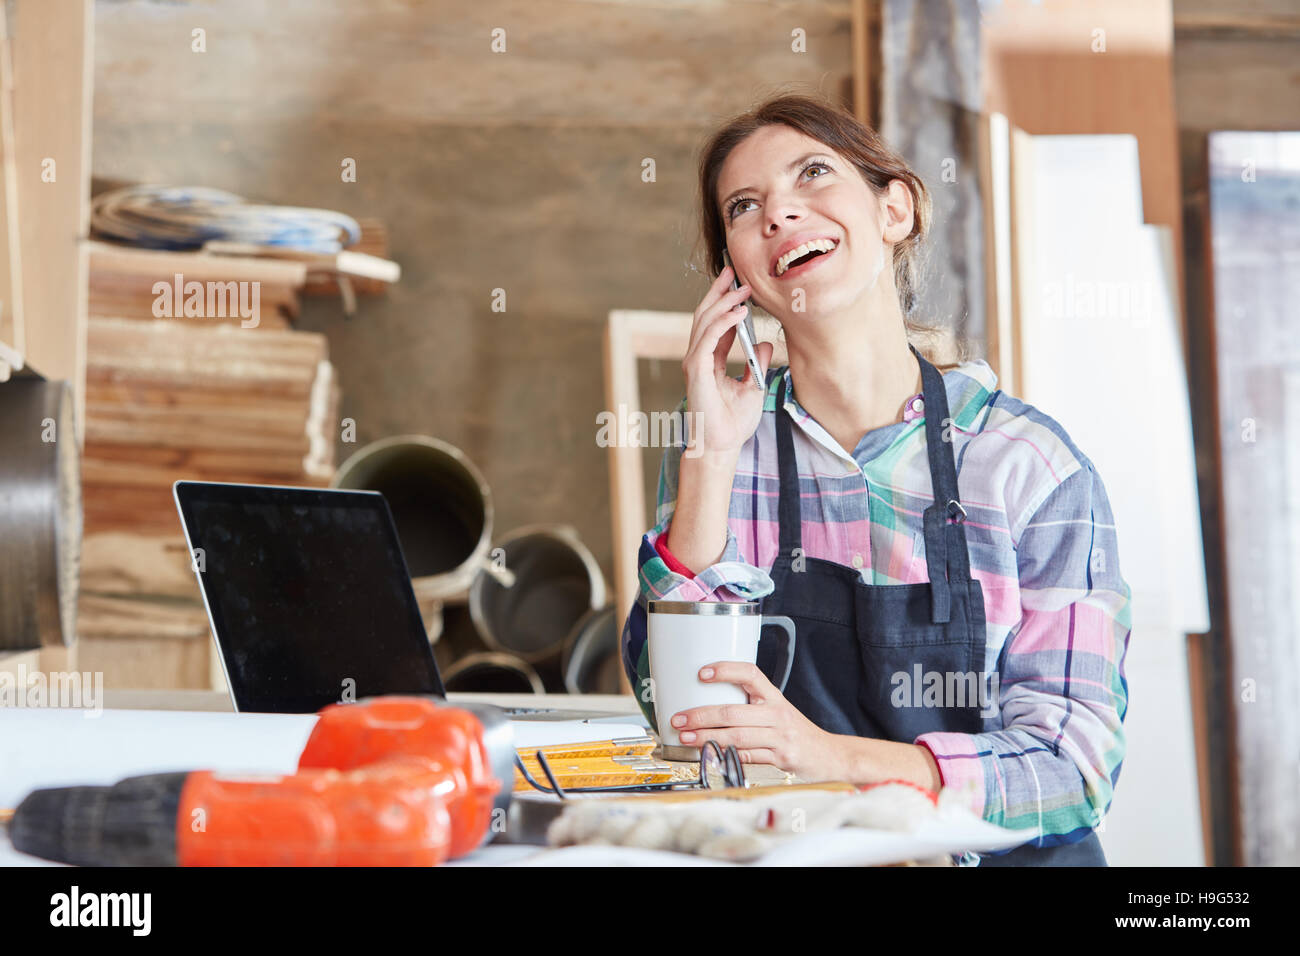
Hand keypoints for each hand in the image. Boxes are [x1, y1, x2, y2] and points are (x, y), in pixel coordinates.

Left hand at [669, 661, 846, 781]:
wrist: (831, 756)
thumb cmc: (797, 733)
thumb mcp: (777, 711)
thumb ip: (750, 706)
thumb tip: (709, 704)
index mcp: (774, 696)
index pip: (749, 673)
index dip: (725, 670)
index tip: (701, 673)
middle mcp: (778, 713)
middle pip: (733, 710)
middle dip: (701, 714)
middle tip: (679, 718)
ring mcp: (780, 736)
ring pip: (737, 735)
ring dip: (706, 737)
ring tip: (686, 736)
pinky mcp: (782, 758)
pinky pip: (748, 756)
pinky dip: (726, 755)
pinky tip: (709, 754)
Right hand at [681, 265, 774, 456]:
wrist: (722, 446)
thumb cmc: (733, 424)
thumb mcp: (754, 387)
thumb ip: (757, 364)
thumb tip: (765, 344)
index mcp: (709, 361)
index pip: (714, 324)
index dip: (725, 302)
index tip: (738, 283)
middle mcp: (698, 359)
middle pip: (705, 316)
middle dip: (718, 292)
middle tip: (733, 270)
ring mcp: (695, 363)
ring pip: (705, 322)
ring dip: (724, 302)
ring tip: (743, 288)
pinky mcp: (696, 371)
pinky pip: (707, 338)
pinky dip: (723, 322)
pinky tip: (739, 311)